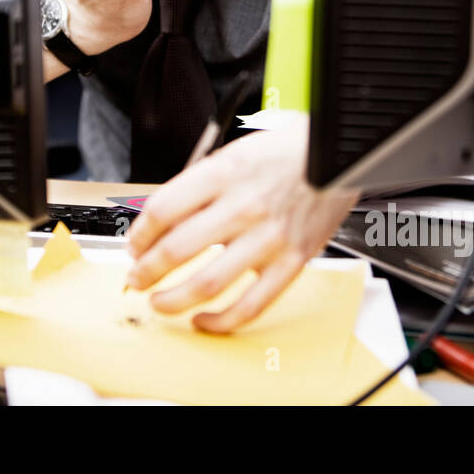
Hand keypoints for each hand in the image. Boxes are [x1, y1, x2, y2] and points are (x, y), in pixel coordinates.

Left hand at [124, 114, 358, 332]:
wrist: (339, 154)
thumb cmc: (286, 152)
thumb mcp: (234, 153)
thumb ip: (199, 186)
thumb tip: (161, 220)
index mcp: (223, 174)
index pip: (162, 209)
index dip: (139, 234)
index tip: (135, 245)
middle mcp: (243, 206)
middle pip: (176, 249)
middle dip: (146, 271)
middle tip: (137, 278)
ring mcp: (268, 237)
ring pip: (207, 283)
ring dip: (172, 299)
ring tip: (159, 302)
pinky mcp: (292, 261)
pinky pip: (251, 304)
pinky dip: (221, 320)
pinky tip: (204, 319)